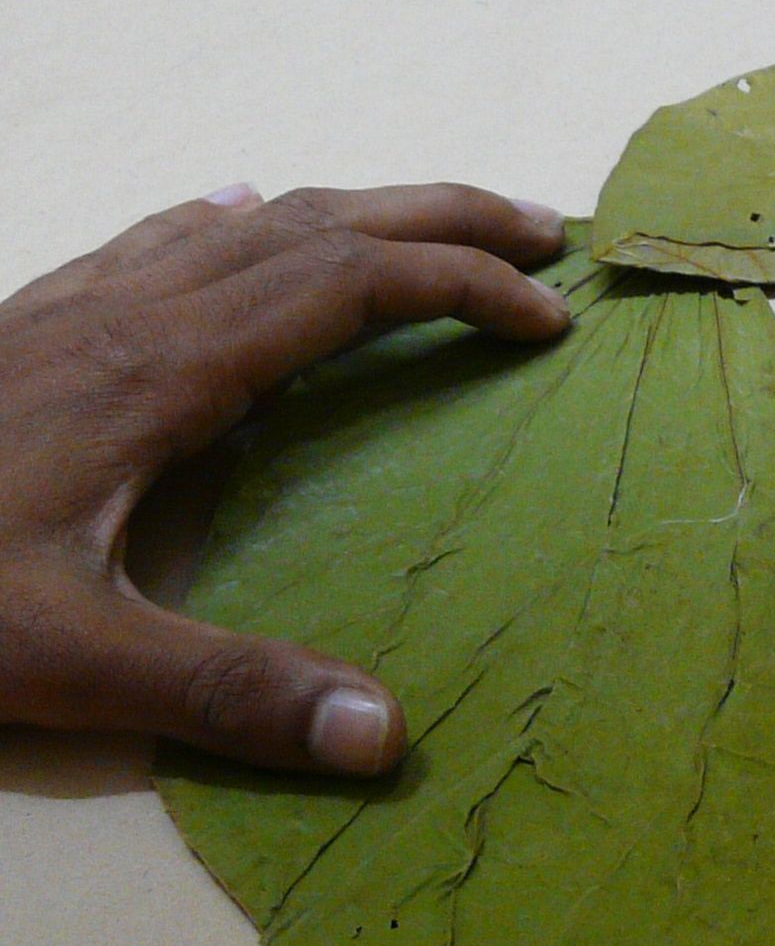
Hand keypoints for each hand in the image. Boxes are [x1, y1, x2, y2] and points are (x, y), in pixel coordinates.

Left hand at [0, 183, 568, 774]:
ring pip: (242, 219)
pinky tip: (239, 221)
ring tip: (435, 234)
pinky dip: (242, 223)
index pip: (347, 287)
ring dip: (356, 212)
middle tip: (548, 237)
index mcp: (160, 373)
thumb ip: (228, 693)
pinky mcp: (28, 321)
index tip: (552, 318)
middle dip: (442, 220)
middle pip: (315, 222)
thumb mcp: (66, 661)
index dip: (461, 289)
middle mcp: (127, 313)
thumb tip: (386, 732)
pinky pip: (160, 238)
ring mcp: (69, 304)